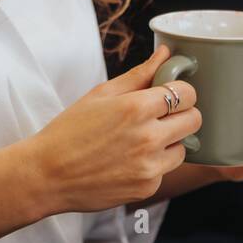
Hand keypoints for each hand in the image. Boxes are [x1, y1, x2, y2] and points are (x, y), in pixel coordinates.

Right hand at [24, 46, 200, 215]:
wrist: (48, 175)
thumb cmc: (70, 131)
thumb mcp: (101, 95)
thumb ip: (139, 75)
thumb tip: (166, 54)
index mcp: (136, 108)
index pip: (187, 93)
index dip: (181, 91)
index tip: (171, 94)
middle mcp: (148, 138)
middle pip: (195, 120)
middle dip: (183, 115)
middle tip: (163, 116)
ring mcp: (150, 166)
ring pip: (184, 148)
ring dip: (170, 142)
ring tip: (141, 142)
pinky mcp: (148, 188)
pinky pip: (165, 171)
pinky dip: (154, 165)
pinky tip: (129, 162)